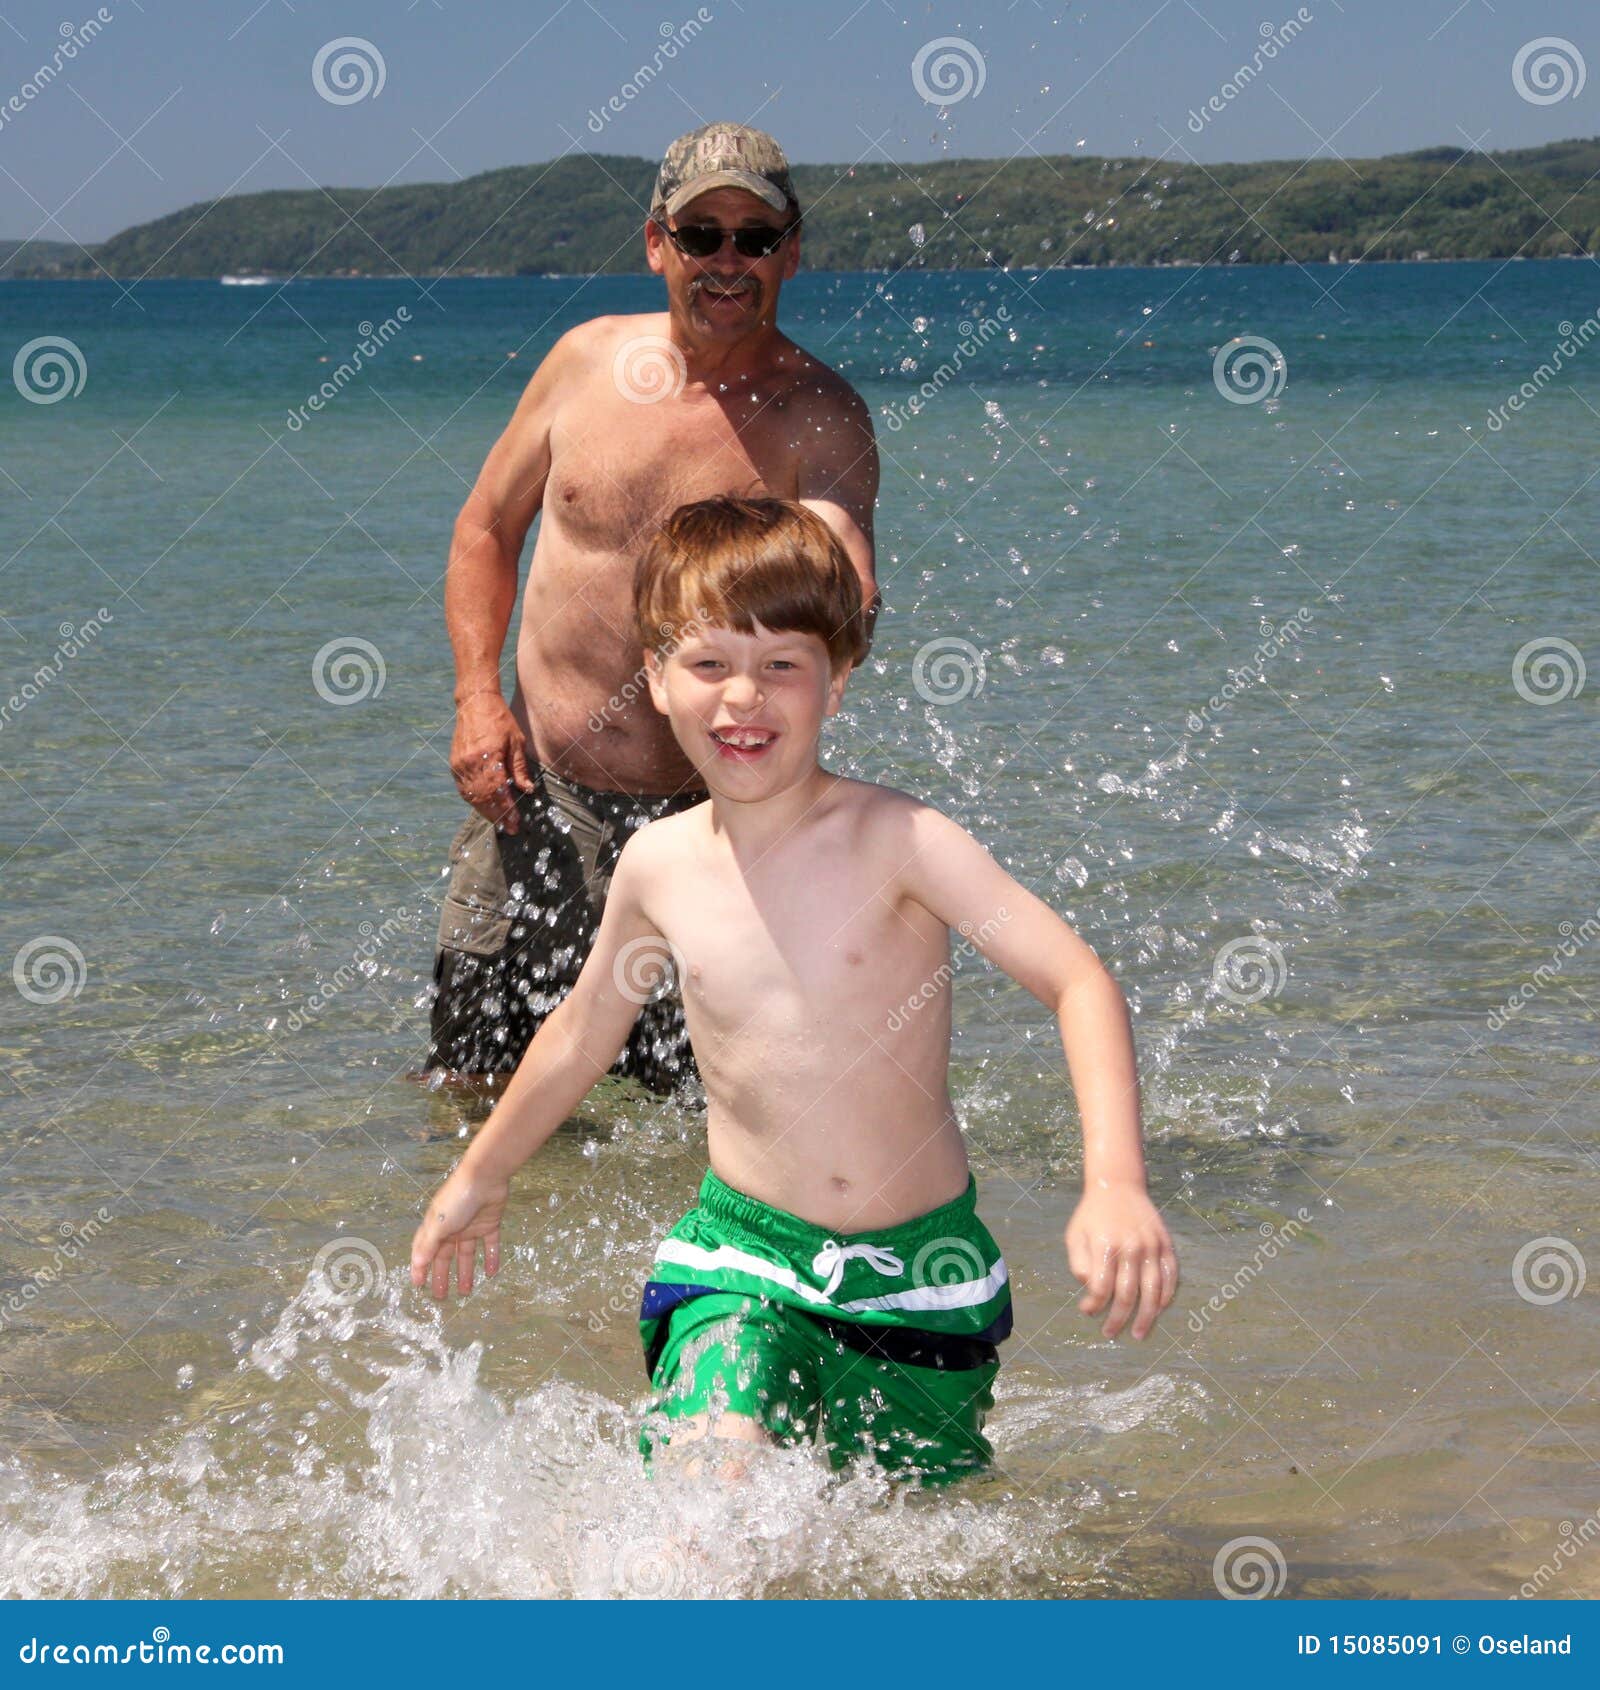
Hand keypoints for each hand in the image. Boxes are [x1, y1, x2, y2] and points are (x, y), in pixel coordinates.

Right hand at [410, 1162, 510, 1299]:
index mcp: (436, 1227)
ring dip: (466, 1272)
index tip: (419, 1286)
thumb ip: (428, 1244)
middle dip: (442, 1276)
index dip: (420, 1268)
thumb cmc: (458, 1199)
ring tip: (466, 1292)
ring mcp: (471, 1226)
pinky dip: (491, 1258)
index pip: (425, 1252)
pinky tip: (492, 1273)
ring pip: (467, 1254)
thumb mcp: (439, 1223)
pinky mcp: (489, 1223)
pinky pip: (490, 1244)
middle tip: (442, 1296)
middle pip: (445, 1257)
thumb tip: (417, 1264)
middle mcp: (452, 1228)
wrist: (485, 1176)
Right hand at [450, 693, 534, 831]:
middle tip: (509, 828)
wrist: (475, 703)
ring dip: (485, 811)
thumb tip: (527, 790)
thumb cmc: (500, 720)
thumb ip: (519, 768)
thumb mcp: (516, 741)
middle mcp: (470, 763)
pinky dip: (475, 801)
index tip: (515, 822)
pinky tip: (485, 807)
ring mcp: (459, 765)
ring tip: (499, 821)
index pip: (498, 791)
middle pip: (483, 798)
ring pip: (472, 796)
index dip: (506, 810)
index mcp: (488, 756)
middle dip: (497, 816)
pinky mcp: (454, 764)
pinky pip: (464, 789)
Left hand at [1065, 1181, 1177, 1339]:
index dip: (1094, 1305)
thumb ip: (1078, 1263)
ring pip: (1153, 1290)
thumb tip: (1090, 1290)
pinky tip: (1158, 1309)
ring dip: (1147, 1316)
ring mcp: (1151, 1246)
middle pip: (1127, 1294)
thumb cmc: (1092, 1214)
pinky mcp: (1166, 1244)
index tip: (1087, 1312)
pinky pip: (1170, 1276)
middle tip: (1111, 1333)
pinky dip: (1166, 1296)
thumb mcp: (1075, 1234)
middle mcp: (1131, 1247)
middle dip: (1119, 1319)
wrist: (1118, 1185)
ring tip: (1140, 1333)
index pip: (1101, 1288)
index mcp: (1105, 1245)